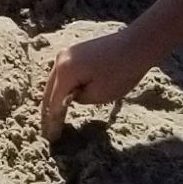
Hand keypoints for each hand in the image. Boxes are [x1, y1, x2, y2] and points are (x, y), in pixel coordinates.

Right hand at [40, 27, 156, 137]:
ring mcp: (66, 54)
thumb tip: (72, 96)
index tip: (51, 138)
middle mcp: (60, 60)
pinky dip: (61, 89)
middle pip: (49, 91)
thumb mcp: (100, 94)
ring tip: (51, 118)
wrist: (136, 45)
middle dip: (47, 112)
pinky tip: (62, 99)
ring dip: (53, 100)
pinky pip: (62, 75)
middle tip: (46, 132)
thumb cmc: (121, 71)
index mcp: (64, 71)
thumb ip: (80, 99)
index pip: (54, 102)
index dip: (52, 121)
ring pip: (54, 82)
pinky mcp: (74, 53)